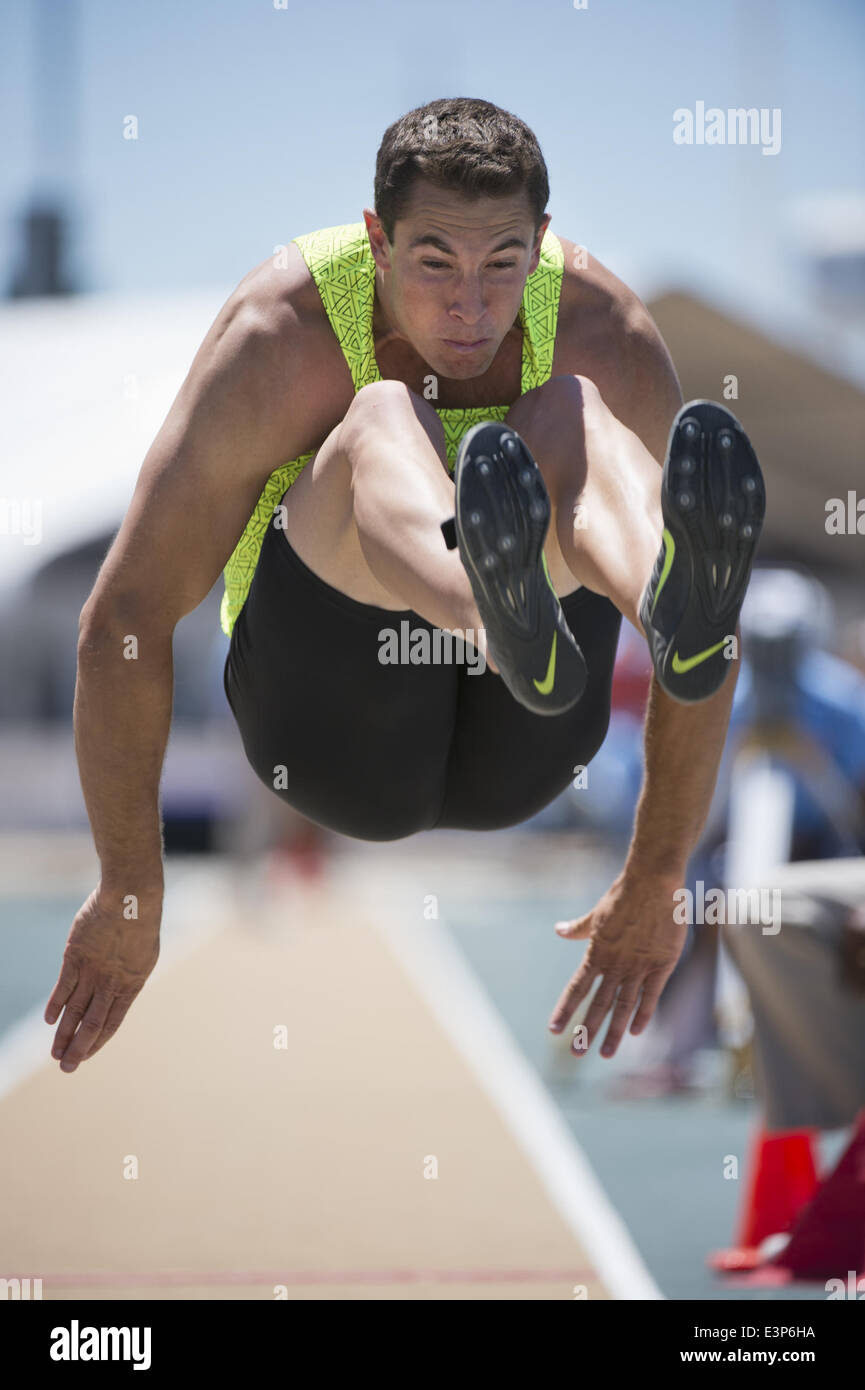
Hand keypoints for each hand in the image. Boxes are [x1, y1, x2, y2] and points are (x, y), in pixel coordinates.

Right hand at [44, 883, 160, 1072]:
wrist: (132, 897)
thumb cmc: (141, 922)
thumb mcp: (144, 954)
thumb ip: (128, 976)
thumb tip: (117, 992)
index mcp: (132, 984)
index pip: (112, 1022)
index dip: (98, 1041)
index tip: (86, 1056)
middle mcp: (111, 983)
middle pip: (91, 1023)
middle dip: (78, 1048)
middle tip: (66, 1068)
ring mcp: (92, 971)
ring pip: (75, 1011)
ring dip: (64, 1035)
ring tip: (55, 1054)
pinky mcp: (75, 957)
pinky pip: (63, 988)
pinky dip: (56, 1006)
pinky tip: (49, 1022)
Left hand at [548, 872, 687, 1058]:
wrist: (653, 882)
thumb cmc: (623, 895)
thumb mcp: (596, 914)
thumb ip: (579, 928)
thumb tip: (559, 930)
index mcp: (597, 953)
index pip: (576, 988)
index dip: (565, 1009)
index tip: (554, 1029)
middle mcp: (615, 964)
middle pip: (598, 1004)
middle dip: (587, 1031)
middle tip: (577, 1053)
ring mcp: (638, 966)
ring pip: (623, 1006)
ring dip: (614, 1032)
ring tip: (606, 1054)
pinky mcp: (661, 964)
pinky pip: (650, 996)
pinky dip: (642, 1014)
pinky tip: (635, 1032)